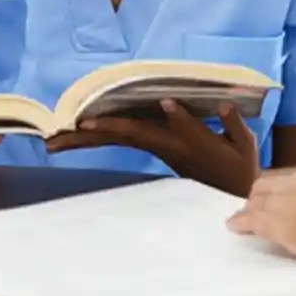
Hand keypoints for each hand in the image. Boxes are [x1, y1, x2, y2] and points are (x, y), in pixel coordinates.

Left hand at [46, 100, 258, 196]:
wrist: (230, 192)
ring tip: (51, 142)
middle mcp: (165, 145)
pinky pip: (118, 138)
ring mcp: (155, 146)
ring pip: (115, 138)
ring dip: (82, 139)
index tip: (163, 103)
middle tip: (56, 136)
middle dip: (92, 133)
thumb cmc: (238, 165)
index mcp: (190, 143)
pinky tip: (72, 134)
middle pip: (126, 135)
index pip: (177, 128)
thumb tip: (222, 104)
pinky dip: (94, 134)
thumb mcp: (243, 145)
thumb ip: (233, 124)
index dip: (170, 116)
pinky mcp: (151, 145)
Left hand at [227, 165, 295, 282]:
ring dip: (248, 211)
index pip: (291, 179)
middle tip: (252, 210)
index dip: (279, 190)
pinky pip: (253, 220)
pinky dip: (240, 223)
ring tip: (240, 219)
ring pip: (257, 201)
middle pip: (268, 185)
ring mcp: (293, 201)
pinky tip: (234, 227)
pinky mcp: (285, 224)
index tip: (274, 200)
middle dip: (258, 198)